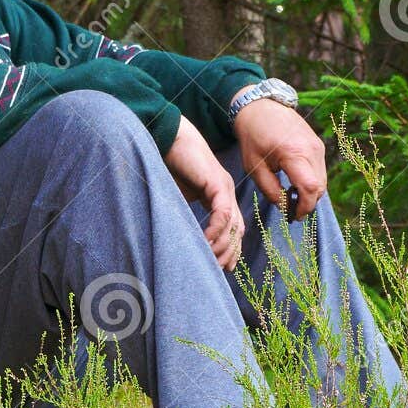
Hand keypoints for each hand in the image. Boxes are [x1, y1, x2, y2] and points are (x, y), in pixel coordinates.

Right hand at [162, 115, 244, 270]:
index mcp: (219, 195)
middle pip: (237, 229)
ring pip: (232, 224)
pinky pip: (222, 213)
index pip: (234, 226)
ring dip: (223, 245)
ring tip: (210, 261)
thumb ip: (186, 213)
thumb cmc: (170, 163)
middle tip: (219, 270)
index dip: (232, 248)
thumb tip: (185, 237)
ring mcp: (224, 187)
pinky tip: (206, 243)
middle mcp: (226, 192)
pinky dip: (216, 230)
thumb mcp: (179, 195)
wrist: (169, 137)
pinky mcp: (216, 183)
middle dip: (230, 252)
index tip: (225, 267)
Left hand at [231, 87, 326, 220]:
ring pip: (322, 180)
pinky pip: (320, 171)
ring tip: (291, 196)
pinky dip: (311, 181)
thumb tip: (285, 208)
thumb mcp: (255, 167)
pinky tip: (295, 183)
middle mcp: (311, 149)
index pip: (310, 188)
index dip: (305, 207)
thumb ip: (271, 191)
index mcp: (294, 154)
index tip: (294, 216)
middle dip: (307, 203)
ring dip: (310, 193)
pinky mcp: (318, 145)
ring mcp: (318, 146)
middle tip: (291, 210)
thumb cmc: (253, 137)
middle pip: (319, 187)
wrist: (261, 108)